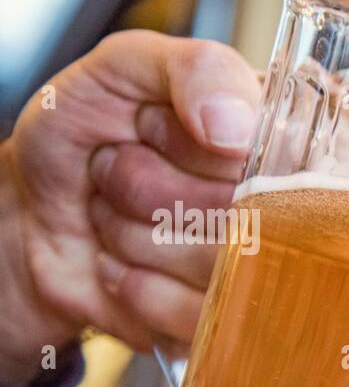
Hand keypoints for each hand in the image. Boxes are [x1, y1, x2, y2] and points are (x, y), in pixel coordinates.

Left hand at [0, 30, 260, 386]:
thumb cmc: (84, 134)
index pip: (278, 153)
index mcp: (275, 134)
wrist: (31, 209)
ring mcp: (258, 269)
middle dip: (153, 188)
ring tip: (117, 214)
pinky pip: (200, 315)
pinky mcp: (226, 318)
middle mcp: (280, 205)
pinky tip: (122, 264)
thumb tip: (238, 126)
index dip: (198, 147)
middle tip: (118, 167)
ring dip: (138, 237)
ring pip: (220, 267)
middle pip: (246, 213)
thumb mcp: (125, 68)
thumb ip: (195, 69)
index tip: (147, 126)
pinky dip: (139, 288)